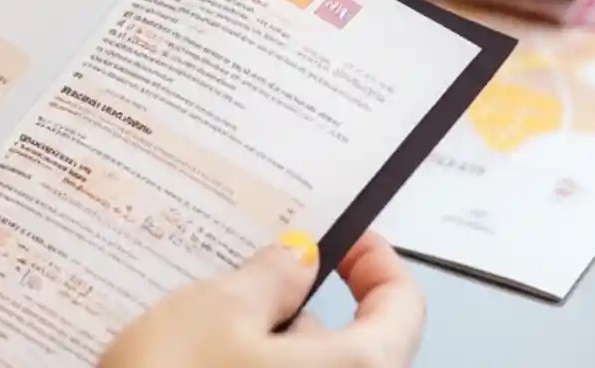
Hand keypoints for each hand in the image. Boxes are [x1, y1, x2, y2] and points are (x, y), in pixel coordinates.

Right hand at [100, 231, 424, 367]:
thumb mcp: (217, 310)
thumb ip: (270, 277)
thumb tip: (297, 259)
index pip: (402, 308)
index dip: (374, 263)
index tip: (343, 239)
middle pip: (344, 346)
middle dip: (293, 305)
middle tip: (243, 272)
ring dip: (258, 344)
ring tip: (197, 323)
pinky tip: (192, 360)